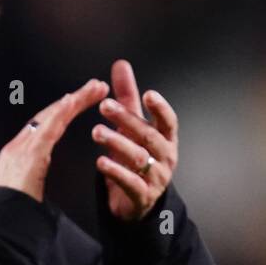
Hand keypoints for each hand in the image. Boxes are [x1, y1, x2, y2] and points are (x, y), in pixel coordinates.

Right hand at [0, 78, 108, 202]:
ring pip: (50, 117)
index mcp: (18, 154)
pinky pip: (47, 130)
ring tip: (94, 88)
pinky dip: (60, 113)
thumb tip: (39, 170)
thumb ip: (33, 176)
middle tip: (96, 86)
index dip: (62, 111)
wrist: (2, 221)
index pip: (44, 126)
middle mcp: (18, 146)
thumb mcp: (25, 190)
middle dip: (73, 100)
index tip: (78, 99)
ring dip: (74, 100)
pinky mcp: (29, 154)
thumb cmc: (15, 211)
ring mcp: (22, 148)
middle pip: (48, 116)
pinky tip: (72, 101)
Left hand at [92, 59, 178, 221]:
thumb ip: (127, 96)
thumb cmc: (136, 155)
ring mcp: (155, 178)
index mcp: (165, 139)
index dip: (161, 108)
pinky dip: (116, 172)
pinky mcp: (141, 196)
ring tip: (96, 132)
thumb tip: (121, 64)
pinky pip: (131, 183)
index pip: (169, 122)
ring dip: (117, 143)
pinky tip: (100, 162)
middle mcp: (165, 157)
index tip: (148, 94)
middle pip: (149, 136)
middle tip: (104, 106)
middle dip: (127, 120)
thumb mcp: (132, 125)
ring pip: (139, 159)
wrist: (136, 200)